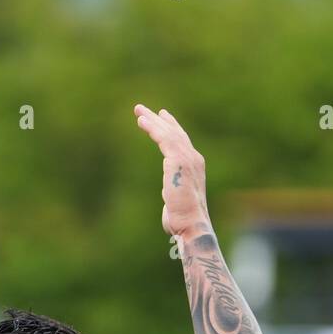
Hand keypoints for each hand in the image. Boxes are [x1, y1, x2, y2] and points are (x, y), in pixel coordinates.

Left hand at [133, 104, 210, 240]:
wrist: (191, 223)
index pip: (182, 142)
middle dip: (159, 120)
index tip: (162, 118)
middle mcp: (193, 159)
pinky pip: (163, 138)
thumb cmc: (183, 221)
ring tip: (138, 111)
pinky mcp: (178, 160)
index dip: (171, 128)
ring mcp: (187, 158)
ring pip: (168, 133)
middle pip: (175, 133)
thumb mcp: (176, 204)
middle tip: (143, 110)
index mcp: (194, 168)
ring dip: (152, 120)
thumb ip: (172, 196)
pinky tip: (142, 122)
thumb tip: (167, 198)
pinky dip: (152, 128)